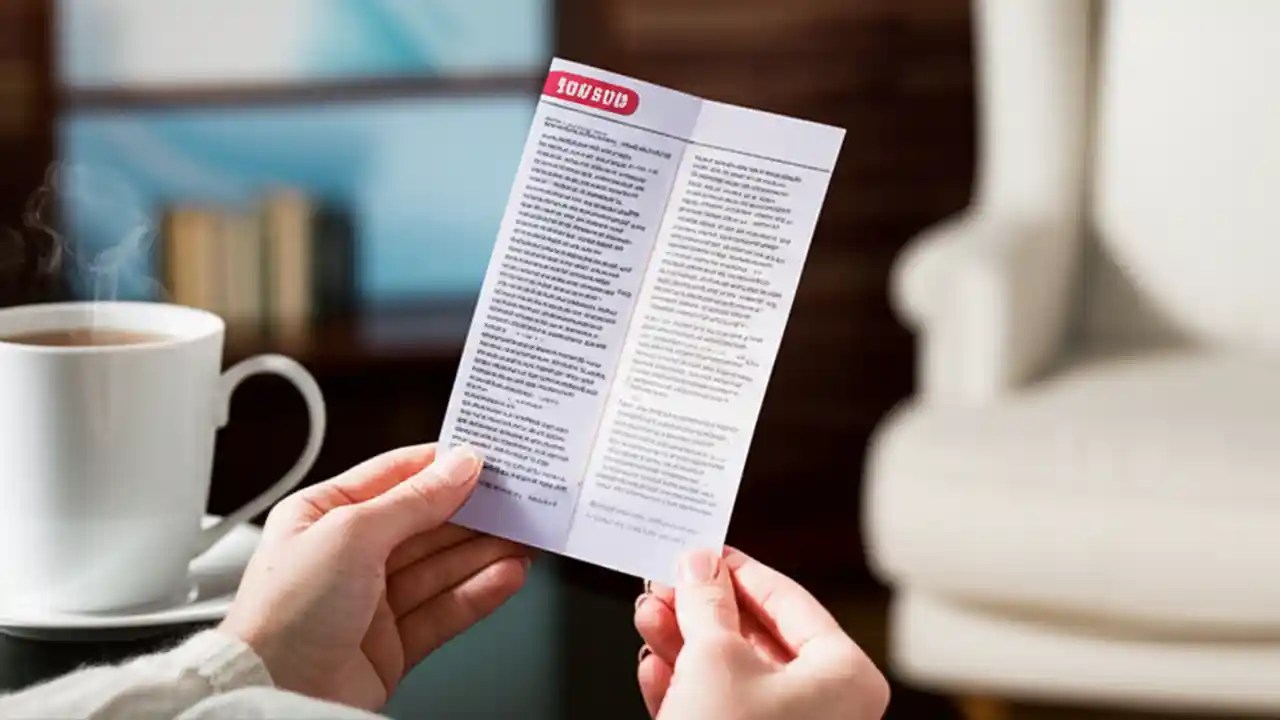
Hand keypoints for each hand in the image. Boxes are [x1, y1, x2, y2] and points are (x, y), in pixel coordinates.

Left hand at [220, 444, 528, 710]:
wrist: (273, 696)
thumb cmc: (282, 616)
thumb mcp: (352, 533)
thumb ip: (415, 500)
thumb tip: (459, 467)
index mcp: (323, 515)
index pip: (394, 477)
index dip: (442, 466)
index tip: (486, 456)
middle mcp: (347, 557)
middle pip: (425, 524)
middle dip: (473, 512)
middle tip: (519, 499)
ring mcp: (370, 603)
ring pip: (441, 567)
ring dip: (484, 552)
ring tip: (526, 538)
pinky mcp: (392, 645)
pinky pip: (445, 610)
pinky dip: (479, 592)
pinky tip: (507, 576)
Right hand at [633, 548, 888, 719]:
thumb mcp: (714, 657)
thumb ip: (707, 601)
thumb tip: (701, 562)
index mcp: (844, 676)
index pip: (789, 600)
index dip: (738, 569)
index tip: (703, 550)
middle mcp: (826, 707)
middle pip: (756, 636)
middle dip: (701, 609)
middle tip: (665, 583)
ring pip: (732, 674)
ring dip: (684, 643)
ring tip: (647, 615)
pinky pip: (719, 711)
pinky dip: (684, 687)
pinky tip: (652, 666)